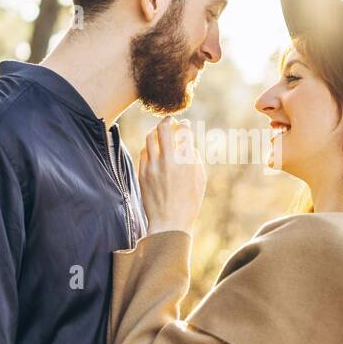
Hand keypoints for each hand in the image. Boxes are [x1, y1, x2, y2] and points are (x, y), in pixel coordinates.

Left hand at [139, 116, 205, 234]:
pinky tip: (154, 152)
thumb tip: (188, 146)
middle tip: (169, 120)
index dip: (184, 124)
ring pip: (150, 138)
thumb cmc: (188, 204)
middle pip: (163, 128)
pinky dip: (149, 148)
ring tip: (160, 134)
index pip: (184, 131)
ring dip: (156, 133)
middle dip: (167, 120)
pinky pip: (143, 153)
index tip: (184, 125)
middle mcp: (168, 160)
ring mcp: (152, 166)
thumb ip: (195, 159)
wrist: (169, 223)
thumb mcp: (200, 181)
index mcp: (186, 161)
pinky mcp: (142, 173)